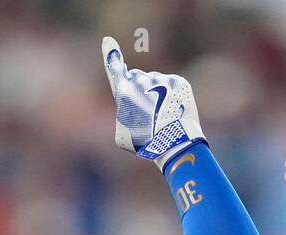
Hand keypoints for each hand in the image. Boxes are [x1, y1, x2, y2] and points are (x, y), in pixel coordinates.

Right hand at [101, 36, 205, 169]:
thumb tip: (131, 109)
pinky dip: (172, 97)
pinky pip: (172, 86)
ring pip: (155, 82)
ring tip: (161, 117)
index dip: (110, 54)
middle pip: (136, 77)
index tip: (108, 41)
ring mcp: (161, 79)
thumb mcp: (122, 135)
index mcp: (124, 91)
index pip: (114, 67)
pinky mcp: (178, 82)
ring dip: (157, 95)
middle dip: (138, 88)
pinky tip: (173, 112)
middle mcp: (142, 80)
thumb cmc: (144, 143)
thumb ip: (124, 116)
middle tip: (145, 112)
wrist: (174, 142)